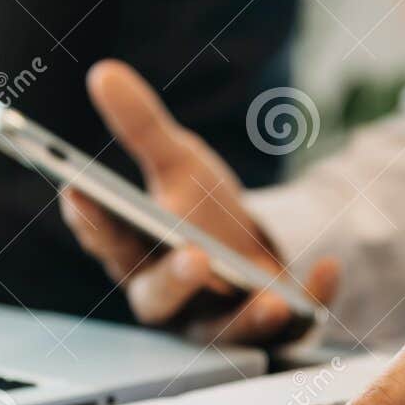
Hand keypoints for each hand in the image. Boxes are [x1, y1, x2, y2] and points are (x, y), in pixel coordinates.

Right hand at [59, 60, 337, 342]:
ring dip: (248, 318)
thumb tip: (104, 71)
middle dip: (176, 282)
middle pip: (160, 300)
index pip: (107, 242)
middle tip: (191, 257)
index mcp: (137, 257)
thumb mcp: (178, 165)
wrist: (254, 255)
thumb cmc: (202, 214)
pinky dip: (312, 302)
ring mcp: (221, 321)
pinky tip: (327, 268)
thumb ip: (142, 127)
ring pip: (227, 333)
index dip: (92, 222)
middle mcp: (172, 300)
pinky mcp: (270, 331)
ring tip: (271, 298)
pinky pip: (292, 330)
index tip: (78, 193)